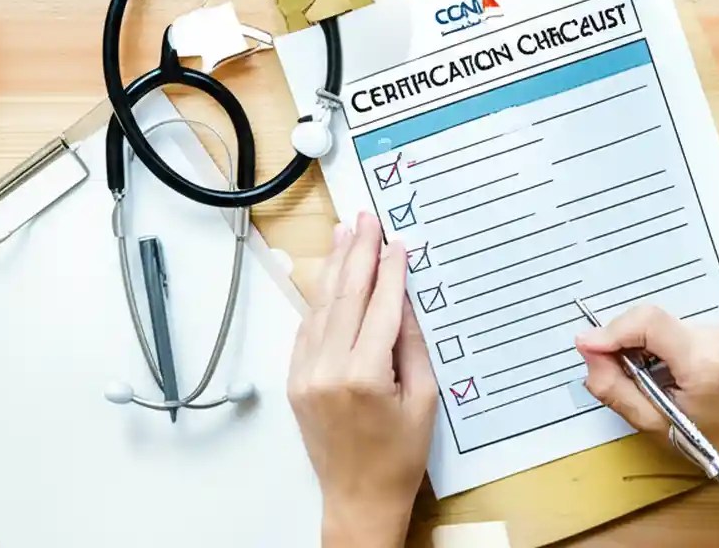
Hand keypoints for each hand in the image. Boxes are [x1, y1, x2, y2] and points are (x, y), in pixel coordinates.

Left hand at [288, 212, 436, 546]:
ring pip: (321, 308)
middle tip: (365, 220)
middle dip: (357, 254)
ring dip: (335, 268)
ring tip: (344, 235)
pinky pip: (308, 331)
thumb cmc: (399, 457)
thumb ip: (411, 345)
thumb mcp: (423, 399)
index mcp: (365, 375)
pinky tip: (331, 279)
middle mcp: (328, 370)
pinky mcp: (295, 382)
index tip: (397, 242)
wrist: (359, 499)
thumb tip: (403, 300)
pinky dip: (321, 302)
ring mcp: (306, 375)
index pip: (379, 306)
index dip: (390, 270)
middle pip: (345, 296)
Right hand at [575, 305, 718, 486]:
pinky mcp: (715, 335)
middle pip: (649, 321)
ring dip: (635, 346)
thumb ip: (616, 389)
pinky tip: (654, 376)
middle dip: (620, 341)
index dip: (610, 331)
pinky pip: (670, 332)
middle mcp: (711, 336)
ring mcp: (716, 332)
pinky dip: (652, 349)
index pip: (647, 322)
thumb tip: (588, 354)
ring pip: (657, 325)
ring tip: (636, 382)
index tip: (585, 348)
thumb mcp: (656, 426)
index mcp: (701, 359)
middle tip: (607, 372)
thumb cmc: (716, 444)